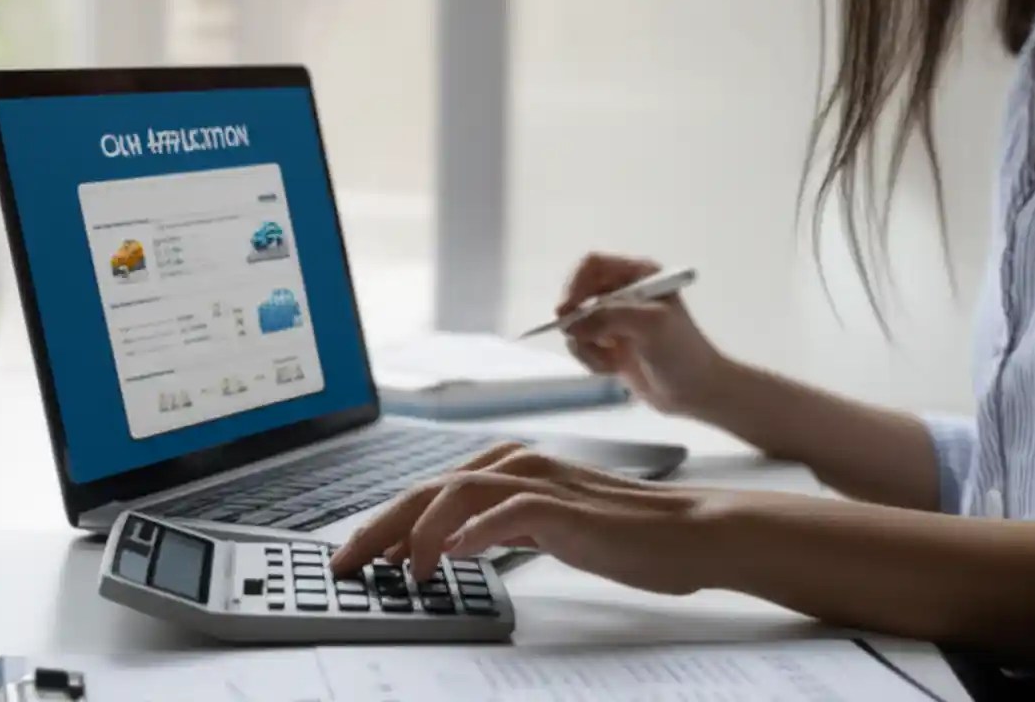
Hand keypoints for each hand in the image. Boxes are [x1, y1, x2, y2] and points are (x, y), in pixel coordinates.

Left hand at [329, 442, 718, 594]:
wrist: (689, 531)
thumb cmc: (626, 533)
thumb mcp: (549, 526)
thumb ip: (503, 526)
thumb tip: (454, 545)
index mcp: (511, 465)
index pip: (430, 489)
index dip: (385, 520)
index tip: (356, 553)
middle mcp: (518, 463)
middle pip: (428, 487)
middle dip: (379, 525)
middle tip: (345, 563)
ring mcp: (540, 481)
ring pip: (455, 494)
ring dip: (417, 533)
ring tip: (398, 571)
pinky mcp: (563, 507)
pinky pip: (504, 514)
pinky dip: (471, 534)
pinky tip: (452, 559)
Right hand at [558, 253, 722, 414]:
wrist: (696, 392)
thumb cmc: (681, 352)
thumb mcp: (650, 325)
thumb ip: (608, 318)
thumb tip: (570, 325)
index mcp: (639, 275)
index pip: (593, 266)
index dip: (575, 284)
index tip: (566, 310)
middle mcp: (625, 293)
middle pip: (578, 294)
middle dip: (577, 320)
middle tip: (579, 340)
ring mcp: (616, 321)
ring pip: (577, 324)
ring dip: (586, 345)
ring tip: (610, 362)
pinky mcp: (610, 346)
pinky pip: (582, 347)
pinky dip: (592, 360)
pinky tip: (614, 370)